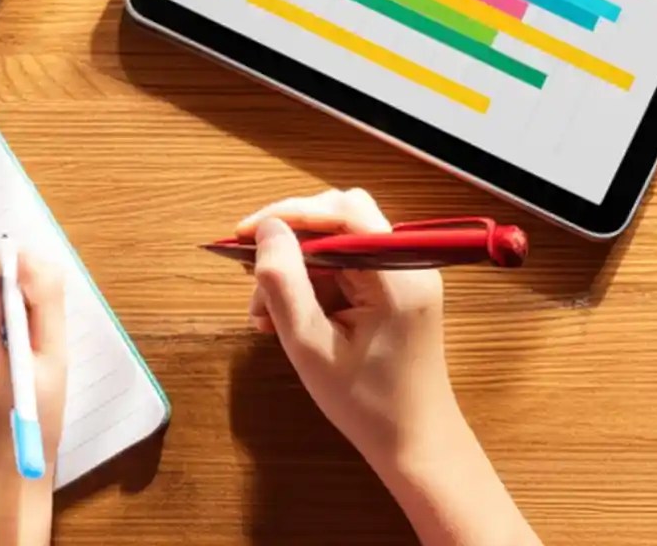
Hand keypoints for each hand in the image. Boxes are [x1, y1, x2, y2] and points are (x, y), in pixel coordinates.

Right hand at [236, 189, 542, 544]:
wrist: (414, 444)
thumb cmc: (365, 403)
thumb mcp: (309, 345)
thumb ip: (284, 283)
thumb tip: (266, 231)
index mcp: (397, 275)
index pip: (341, 212)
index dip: (288, 213)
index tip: (242, 234)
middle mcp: (408, 265)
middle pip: (339, 221)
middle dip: (290, 243)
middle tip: (250, 274)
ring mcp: (405, 277)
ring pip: (337, 246)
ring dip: (296, 271)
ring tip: (263, 314)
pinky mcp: (396, 292)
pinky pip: (346, 269)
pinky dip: (312, 286)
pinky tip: (286, 317)